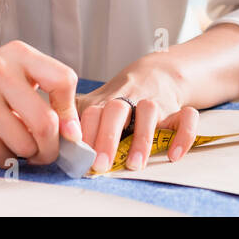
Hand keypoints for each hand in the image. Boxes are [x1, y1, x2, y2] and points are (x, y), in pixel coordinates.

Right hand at [0, 40, 80, 168]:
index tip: (68, 130)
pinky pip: (1, 153)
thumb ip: (36, 93)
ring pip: (24, 143)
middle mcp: (2, 71)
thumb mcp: (6, 74)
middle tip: (46, 154)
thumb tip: (69, 132)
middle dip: (50, 147)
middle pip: (46, 121)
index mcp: (18, 54)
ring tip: (15, 147)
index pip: (63, 79)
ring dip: (25, 155)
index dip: (69, 111)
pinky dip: (3, 158)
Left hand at [77, 53, 198, 173]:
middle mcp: (129, 99)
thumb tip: (52, 137)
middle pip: (116, 109)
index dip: (85, 133)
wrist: (156, 74)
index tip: (80, 156)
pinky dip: (183, 135)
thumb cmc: (119, 97)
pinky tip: (173, 155)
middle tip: (101, 164)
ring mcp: (154, 103)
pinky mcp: (177, 109)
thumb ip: (75, 116)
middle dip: (108, 136)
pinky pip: (186, 117)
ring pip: (150, 111)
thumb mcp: (95, 101)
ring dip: (142, 138)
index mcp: (105, 100)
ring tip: (134, 164)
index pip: (92, 111)